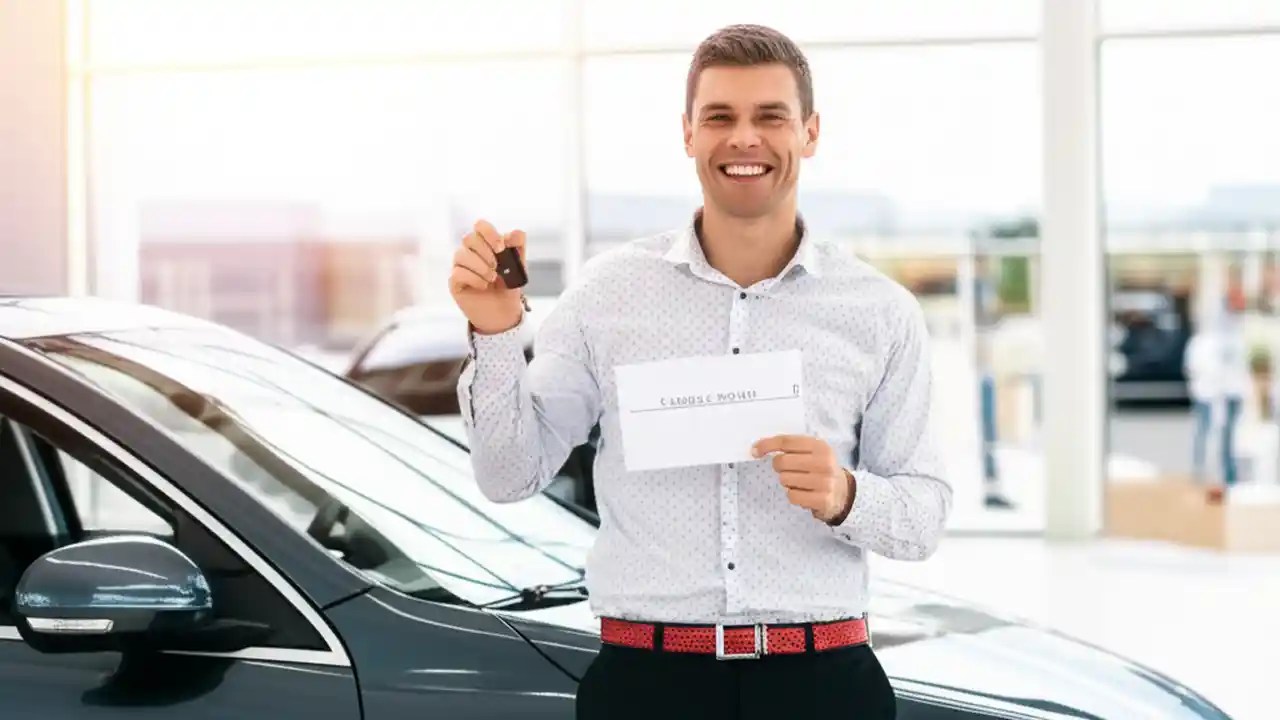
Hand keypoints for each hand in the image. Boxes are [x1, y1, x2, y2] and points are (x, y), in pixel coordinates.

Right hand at [449, 219, 526, 334]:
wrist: (503, 312)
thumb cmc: (508, 286)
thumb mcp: (519, 265)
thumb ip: (518, 247)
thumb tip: (515, 233)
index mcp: (485, 244)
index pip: (480, 226)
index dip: (489, 233)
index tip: (501, 247)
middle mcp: (470, 252)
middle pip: (469, 238)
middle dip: (485, 252)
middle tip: (497, 266)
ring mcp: (461, 266)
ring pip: (461, 254)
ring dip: (480, 266)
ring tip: (492, 279)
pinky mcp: (455, 282)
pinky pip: (457, 272)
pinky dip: (473, 278)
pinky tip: (483, 286)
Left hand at [752, 435, 853, 523]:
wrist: (844, 493)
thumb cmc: (820, 469)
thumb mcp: (813, 453)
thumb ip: (791, 447)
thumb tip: (757, 448)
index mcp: (820, 446)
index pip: (787, 442)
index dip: (767, 445)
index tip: (755, 450)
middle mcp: (824, 462)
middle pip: (782, 461)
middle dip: (779, 466)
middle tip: (788, 470)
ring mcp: (824, 482)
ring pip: (785, 480)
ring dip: (787, 482)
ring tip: (800, 482)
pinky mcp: (822, 500)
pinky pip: (792, 496)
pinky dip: (794, 495)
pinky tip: (804, 493)